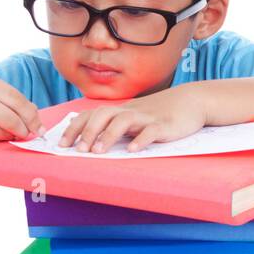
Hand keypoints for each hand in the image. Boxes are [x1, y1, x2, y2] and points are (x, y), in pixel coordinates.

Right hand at [0, 72, 42, 144]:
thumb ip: (12, 101)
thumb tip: (38, 122)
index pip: (17, 99)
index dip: (32, 116)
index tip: (39, 128)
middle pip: (11, 118)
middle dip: (24, 130)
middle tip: (26, 135)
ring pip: (1, 132)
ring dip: (8, 136)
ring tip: (4, 132)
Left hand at [56, 88, 206, 152]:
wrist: (192, 101)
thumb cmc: (161, 113)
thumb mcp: (136, 117)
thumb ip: (117, 126)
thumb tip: (91, 138)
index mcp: (121, 110)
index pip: (91, 115)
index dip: (74, 128)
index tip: (61, 144)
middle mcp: (130, 111)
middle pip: (103, 115)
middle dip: (87, 131)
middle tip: (78, 150)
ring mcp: (148, 117)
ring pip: (123, 121)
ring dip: (108, 136)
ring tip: (98, 152)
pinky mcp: (165, 125)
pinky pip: (151, 131)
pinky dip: (140, 139)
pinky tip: (132, 150)